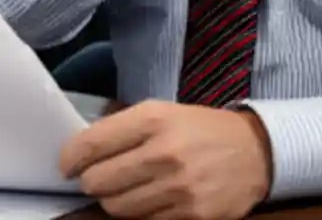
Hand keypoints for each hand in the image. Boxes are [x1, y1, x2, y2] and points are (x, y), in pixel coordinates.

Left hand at [60, 101, 271, 219]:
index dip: (70, 158)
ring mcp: (180, 188)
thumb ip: (121, 128)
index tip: (66, 165)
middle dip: (91, 182)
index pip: (92, 144)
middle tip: (98, 178)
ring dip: (114, 200)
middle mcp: (165, 152)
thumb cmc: (199, 129)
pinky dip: (140, 214)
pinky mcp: (193, 216)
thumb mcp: (162, 111)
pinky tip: (149, 200)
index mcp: (153, 119)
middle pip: (99, 182)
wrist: (255, 152)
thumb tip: (79, 151)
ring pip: (117, 208)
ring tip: (124, 189)